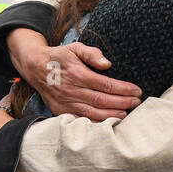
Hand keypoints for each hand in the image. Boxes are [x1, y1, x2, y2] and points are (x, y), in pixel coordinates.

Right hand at [10, 35, 141, 120]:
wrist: (35, 67)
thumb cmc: (60, 57)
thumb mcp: (75, 48)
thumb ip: (92, 53)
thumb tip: (107, 64)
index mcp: (77, 74)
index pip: (106, 84)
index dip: (123, 89)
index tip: (137, 91)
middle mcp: (71, 90)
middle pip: (102, 100)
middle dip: (122, 103)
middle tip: (136, 103)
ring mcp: (65, 103)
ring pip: (92, 113)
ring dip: (111, 115)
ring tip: (126, 114)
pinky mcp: (60, 111)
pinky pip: (81, 120)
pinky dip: (95, 123)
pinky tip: (108, 123)